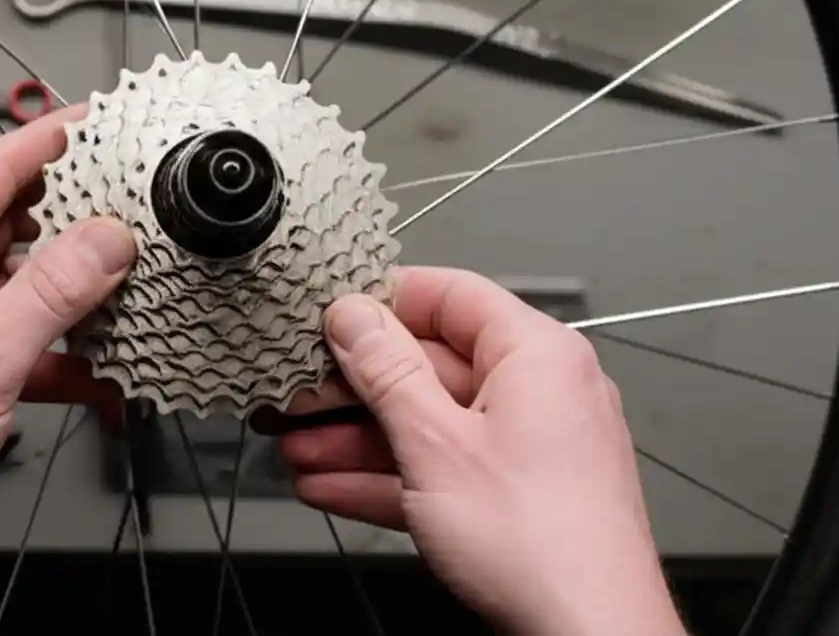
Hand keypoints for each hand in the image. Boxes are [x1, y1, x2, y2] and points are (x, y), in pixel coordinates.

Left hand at [0, 106, 135, 635]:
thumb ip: (55, 290)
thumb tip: (107, 237)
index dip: (49, 139)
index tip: (95, 120)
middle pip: (3, 222)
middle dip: (68, 218)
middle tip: (128, 209)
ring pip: (6, 283)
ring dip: (61, 291)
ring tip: (120, 286)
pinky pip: (1, 338)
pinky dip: (44, 350)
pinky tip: (89, 370)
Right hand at [279, 267, 684, 635]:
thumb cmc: (539, 544)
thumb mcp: (434, 444)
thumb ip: (386, 371)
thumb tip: (353, 315)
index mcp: (535, 354)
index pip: (450, 295)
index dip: (383, 301)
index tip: (330, 318)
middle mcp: (541, 390)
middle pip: (430, 364)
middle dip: (354, 389)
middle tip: (298, 396)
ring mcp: (530, 445)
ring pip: (429, 423)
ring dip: (359, 439)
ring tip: (297, 448)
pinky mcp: (518, 493)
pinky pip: (444, 467)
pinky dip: (391, 475)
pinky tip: (331, 486)